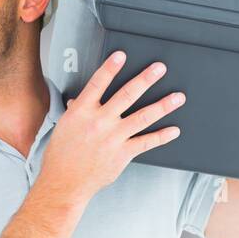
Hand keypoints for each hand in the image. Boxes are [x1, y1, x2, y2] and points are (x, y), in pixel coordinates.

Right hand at [37, 51, 185, 198]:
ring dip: (163, 105)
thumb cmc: (61, 155)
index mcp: (81, 112)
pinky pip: (147, 142)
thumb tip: (78, 101)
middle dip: (145, 80)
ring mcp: (113, 137)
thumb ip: (75, 111)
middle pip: (126, 95)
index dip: (110, 68)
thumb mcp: (64, 127)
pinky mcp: (123, 153)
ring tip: (177, 97)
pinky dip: (162, 136)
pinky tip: (173, 130)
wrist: (64, 182)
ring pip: (143, 117)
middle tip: (159, 69)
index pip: (98, 83)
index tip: (121, 55)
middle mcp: (99, 121)